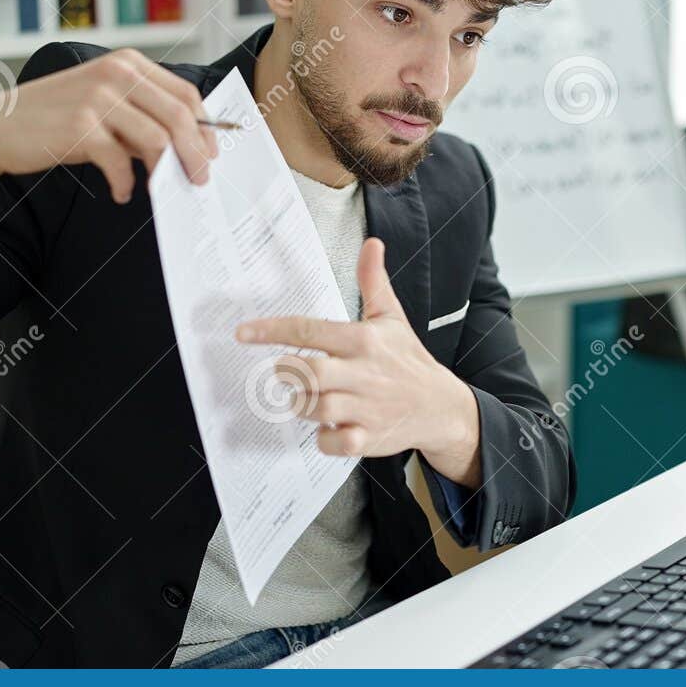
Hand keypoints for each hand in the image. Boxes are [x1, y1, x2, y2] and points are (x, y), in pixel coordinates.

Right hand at [0, 47, 218, 200]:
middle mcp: (117, 73)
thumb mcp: (106, 104)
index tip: (211, 154)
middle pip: (180, 117)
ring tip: (162, 190)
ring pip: (157, 140)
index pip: (186, 93)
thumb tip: (190, 149)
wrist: (1, 126)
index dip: (206, 128)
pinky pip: (120, 163)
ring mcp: (98, 98)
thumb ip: (143, 116)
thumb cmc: (60, 119)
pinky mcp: (80, 126)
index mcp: (129, 63)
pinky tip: (121, 194)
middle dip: (197, 154)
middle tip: (200, 180)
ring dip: (165, 172)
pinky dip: (126, 185)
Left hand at [235, 238, 482, 487]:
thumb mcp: (392, 317)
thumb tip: (371, 244)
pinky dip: (323, 439)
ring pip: (316, 407)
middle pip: (308, 371)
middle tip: (286, 371)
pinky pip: (335, 442)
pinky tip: (326, 428)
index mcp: (364, 340)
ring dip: (300, 404)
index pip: (309, 330)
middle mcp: (364, 373)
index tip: (243, 332)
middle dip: (286, 372)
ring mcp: (367, 407)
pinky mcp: (370, 438)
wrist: (442, 407)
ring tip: (304, 397)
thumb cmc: (408, 360)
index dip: (271, 330)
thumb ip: (373, 282)